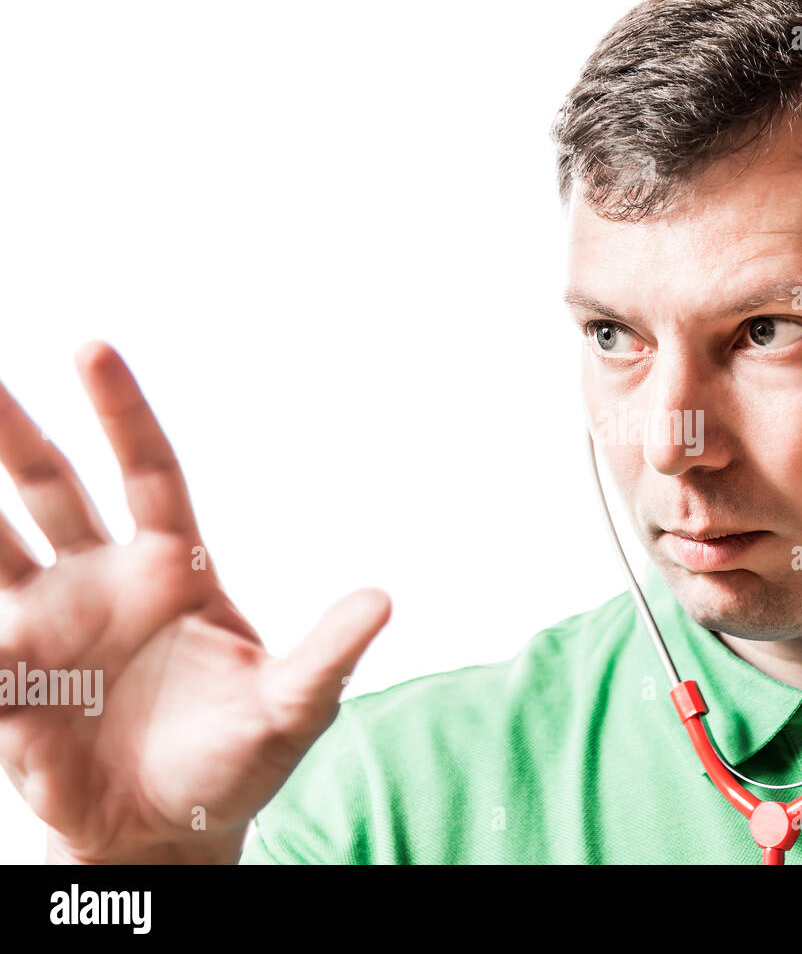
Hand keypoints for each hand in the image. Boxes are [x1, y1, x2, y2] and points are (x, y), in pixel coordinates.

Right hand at [0, 342, 390, 862]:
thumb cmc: (236, 762)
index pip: (147, 472)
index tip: (90, 348)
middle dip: (18, 433)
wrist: (172, 834)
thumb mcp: (292, 709)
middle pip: (54, 489)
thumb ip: (327, 654)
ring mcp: (50, 626)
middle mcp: (106, 582)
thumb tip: (383, 600)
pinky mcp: (10, 681)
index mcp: (175, 570)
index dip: (121, 412)